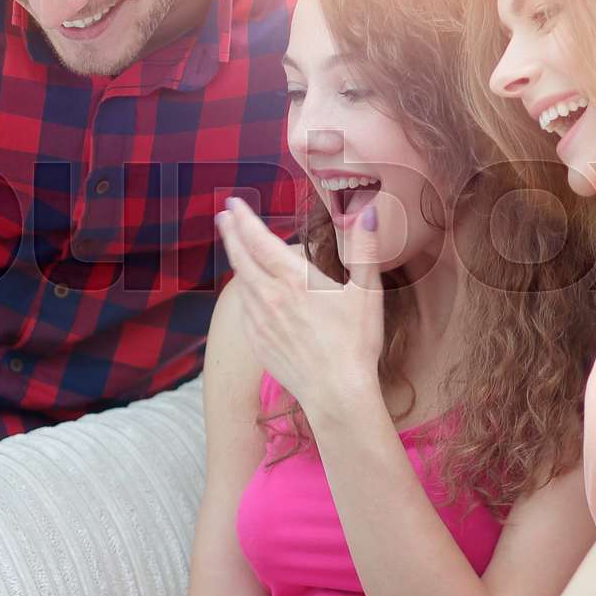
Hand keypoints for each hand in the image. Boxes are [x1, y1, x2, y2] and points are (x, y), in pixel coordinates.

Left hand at [213, 196, 384, 416]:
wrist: (336, 392)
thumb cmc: (356, 342)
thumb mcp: (367, 291)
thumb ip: (365, 248)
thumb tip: (371, 210)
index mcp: (293, 278)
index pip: (258, 239)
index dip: (243, 218)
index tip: (233, 203)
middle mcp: (269, 296)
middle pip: (240, 257)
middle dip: (230, 232)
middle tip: (224, 216)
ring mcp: (259, 321)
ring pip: (241, 283)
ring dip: (236, 260)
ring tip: (236, 248)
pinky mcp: (257, 342)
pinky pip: (244, 310)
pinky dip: (243, 292)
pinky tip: (249, 290)